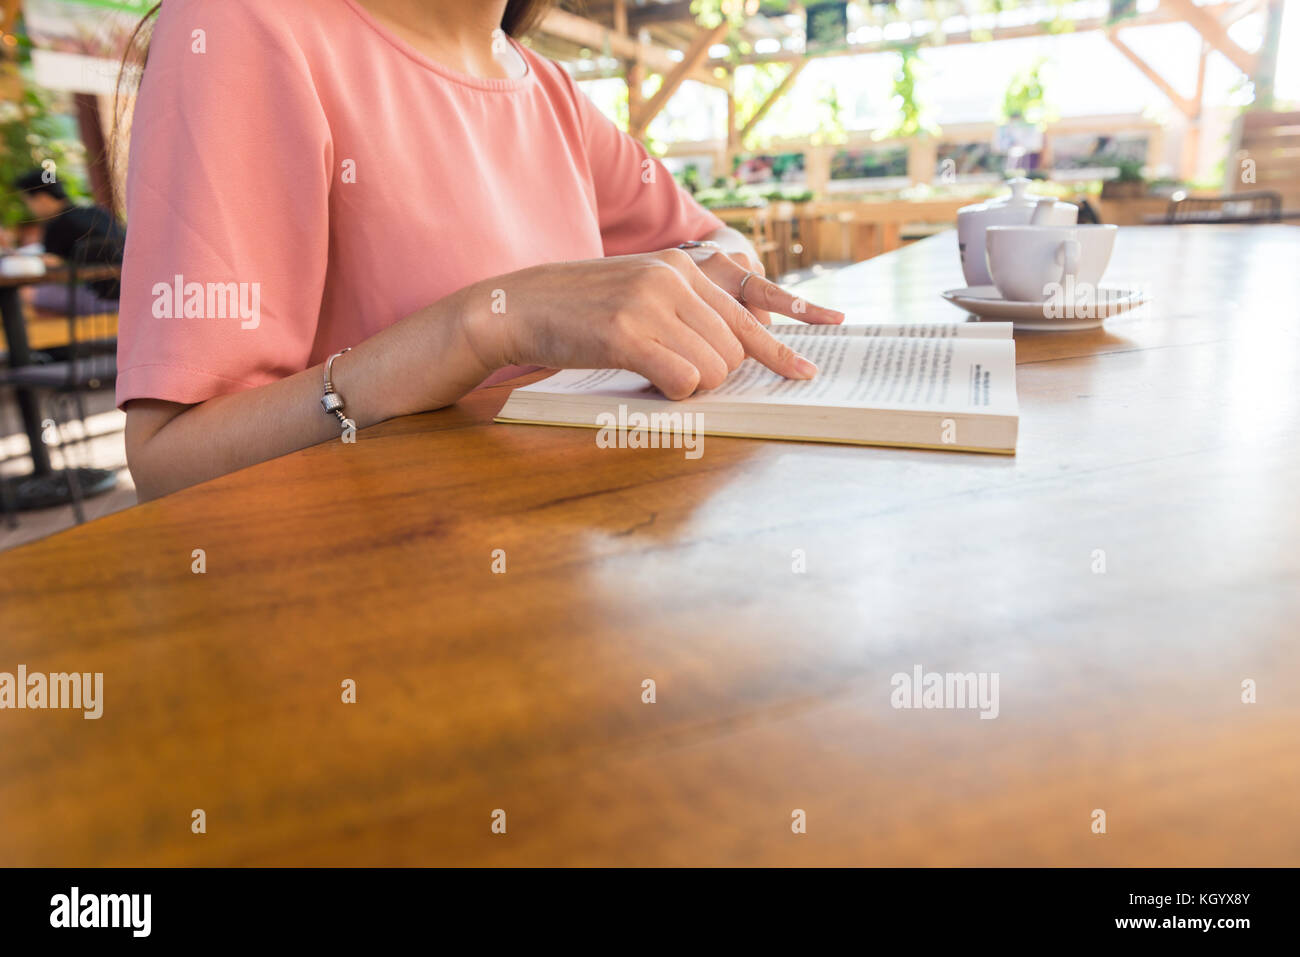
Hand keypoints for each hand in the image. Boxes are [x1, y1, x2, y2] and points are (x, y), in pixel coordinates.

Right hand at [457, 249, 842, 399]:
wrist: (517, 306)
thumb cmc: (578, 312)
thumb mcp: (637, 295)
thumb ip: (682, 312)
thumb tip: (729, 356)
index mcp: (679, 266)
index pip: (747, 314)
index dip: (779, 350)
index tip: (806, 373)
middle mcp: (671, 278)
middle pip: (734, 351)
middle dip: (716, 377)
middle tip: (678, 378)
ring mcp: (649, 304)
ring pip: (714, 369)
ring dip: (692, 387)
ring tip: (655, 376)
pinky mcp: (626, 334)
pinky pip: (684, 380)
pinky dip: (675, 393)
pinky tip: (651, 384)